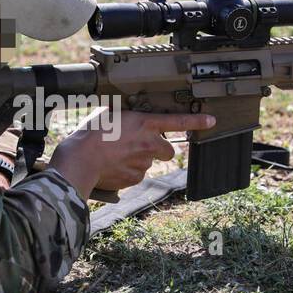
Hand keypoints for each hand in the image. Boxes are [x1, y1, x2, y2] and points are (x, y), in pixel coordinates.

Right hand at [46, 109, 215, 199]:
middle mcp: (149, 144)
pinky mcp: (135, 178)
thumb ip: (127, 117)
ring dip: (140, 159)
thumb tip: (128, 118)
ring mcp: (144, 163)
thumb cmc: (90, 133)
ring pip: (150, 162)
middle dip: (160, 148)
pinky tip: (114, 166)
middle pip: (168, 149)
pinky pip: (137, 174)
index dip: (197, 121)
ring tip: (118, 155)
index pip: (178, 121)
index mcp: (144, 123)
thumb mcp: (110, 114)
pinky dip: (129, 171)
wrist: (81, 160)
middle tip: (141, 145)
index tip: (211, 120)